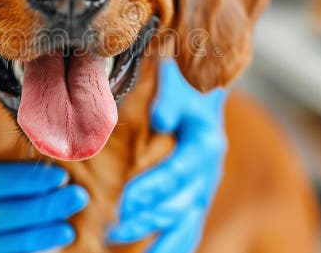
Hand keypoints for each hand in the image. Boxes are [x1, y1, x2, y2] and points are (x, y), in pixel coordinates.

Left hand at [107, 60, 226, 251]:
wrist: (197, 92)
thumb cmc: (179, 87)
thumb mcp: (177, 84)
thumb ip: (170, 99)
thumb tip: (159, 118)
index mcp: (204, 144)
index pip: (178, 173)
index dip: (152, 189)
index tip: (124, 201)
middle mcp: (207, 172)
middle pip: (179, 204)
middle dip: (145, 219)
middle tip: (112, 230)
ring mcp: (202, 190)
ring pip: (184, 225)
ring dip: (155, 243)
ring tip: (118, 245)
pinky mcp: (194, 201)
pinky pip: (187, 232)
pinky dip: (170, 247)